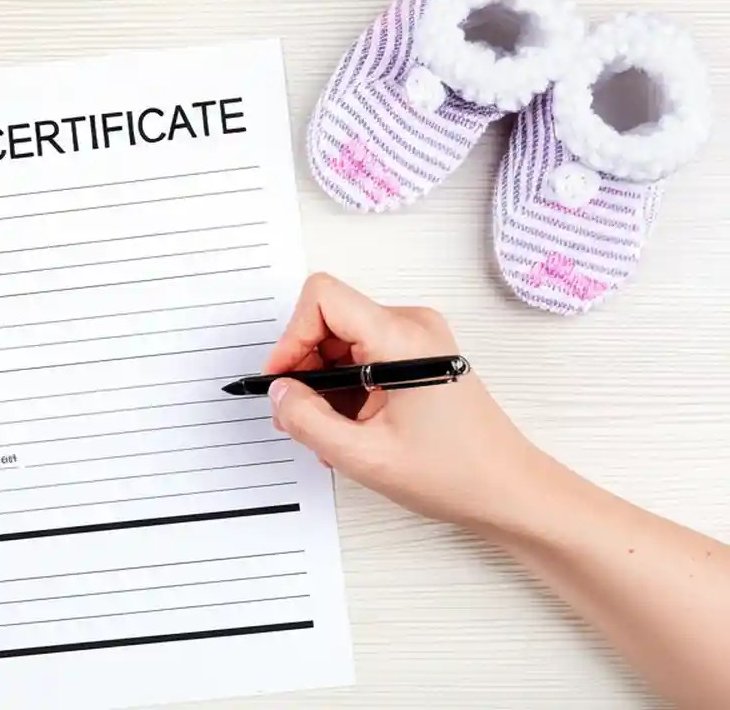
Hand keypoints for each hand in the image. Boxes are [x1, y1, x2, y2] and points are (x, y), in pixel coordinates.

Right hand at [264, 274, 545, 529]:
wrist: (509, 489)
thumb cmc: (456, 472)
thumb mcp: (363, 455)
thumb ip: (307, 420)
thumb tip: (279, 393)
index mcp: (402, 339)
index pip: (322, 298)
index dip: (291, 336)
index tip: (284, 379)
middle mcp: (412, 326)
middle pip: (330, 319)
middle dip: (304, 366)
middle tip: (297, 413)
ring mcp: (418, 339)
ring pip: (343, 340)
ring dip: (324, 383)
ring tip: (330, 431)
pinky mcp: (420, 355)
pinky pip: (363, 355)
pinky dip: (346, 388)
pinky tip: (350, 427)